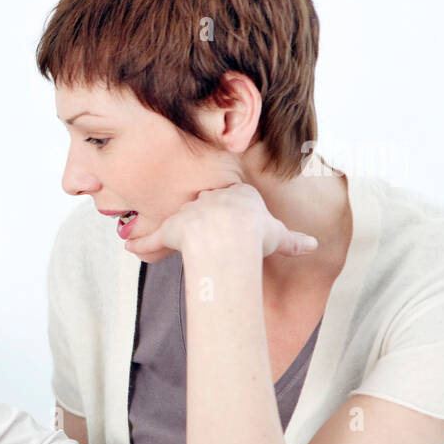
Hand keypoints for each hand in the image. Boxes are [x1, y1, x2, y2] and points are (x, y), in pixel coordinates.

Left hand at [124, 178, 317, 262]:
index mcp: (239, 197)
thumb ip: (293, 241)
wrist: (230, 234)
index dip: (234, 211)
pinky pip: (153, 238)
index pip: (235, 199)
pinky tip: (129, 246)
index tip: (233, 220)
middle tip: (201, 230)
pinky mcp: (171, 230)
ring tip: (162, 238)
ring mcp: (189, 213)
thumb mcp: (279, 236)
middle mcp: (211, 199)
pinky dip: (141, 243)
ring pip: (178, 220)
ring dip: (171, 230)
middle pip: (205, 205)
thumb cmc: (257, 233)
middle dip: (202, 215)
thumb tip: (314, 246)